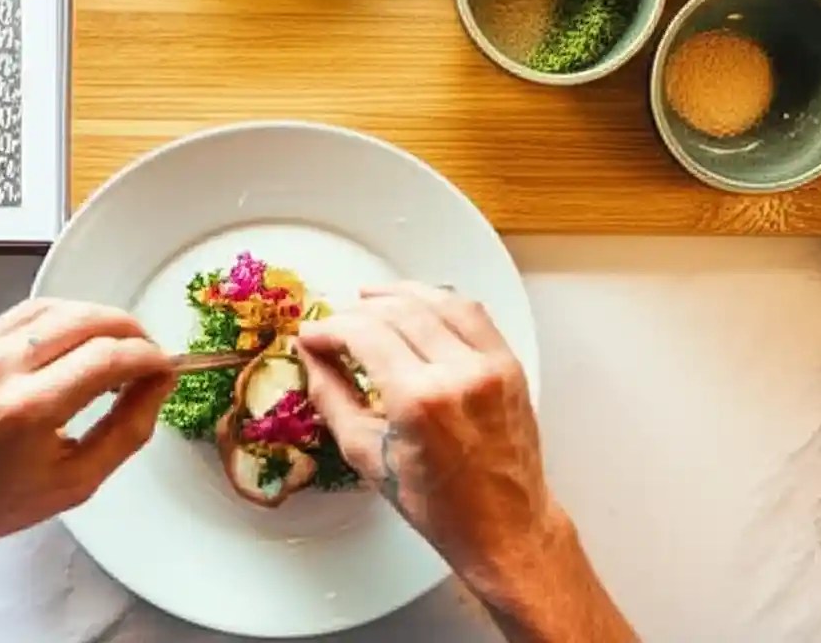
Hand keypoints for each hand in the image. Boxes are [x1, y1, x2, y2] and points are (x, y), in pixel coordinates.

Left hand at [0, 298, 174, 578]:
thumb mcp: (76, 483)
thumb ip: (127, 431)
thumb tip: (158, 386)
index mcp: (31, 410)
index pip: (110, 356)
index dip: (149, 356)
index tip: (165, 368)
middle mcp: (3, 368)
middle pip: (88, 320)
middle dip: (131, 331)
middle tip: (147, 355)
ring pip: (59, 307)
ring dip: (99, 319)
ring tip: (118, 346)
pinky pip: (27, 312)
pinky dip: (63, 316)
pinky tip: (78, 338)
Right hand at [297, 284, 635, 641]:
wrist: (504, 525)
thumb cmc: (436, 503)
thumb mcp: (365, 455)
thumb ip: (331, 396)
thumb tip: (311, 356)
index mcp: (419, 401)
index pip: (364, 335)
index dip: (330, 328)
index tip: (312, 335)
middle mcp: (458, 375)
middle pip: (397, 312)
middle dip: (357, 311)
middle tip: (335, 324)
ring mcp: (490, 366)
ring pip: (437, 302)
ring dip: (397, 294)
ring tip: (369, 298)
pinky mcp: (509, 365)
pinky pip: (472, 313)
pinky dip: (439, 300)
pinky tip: (417, 303)